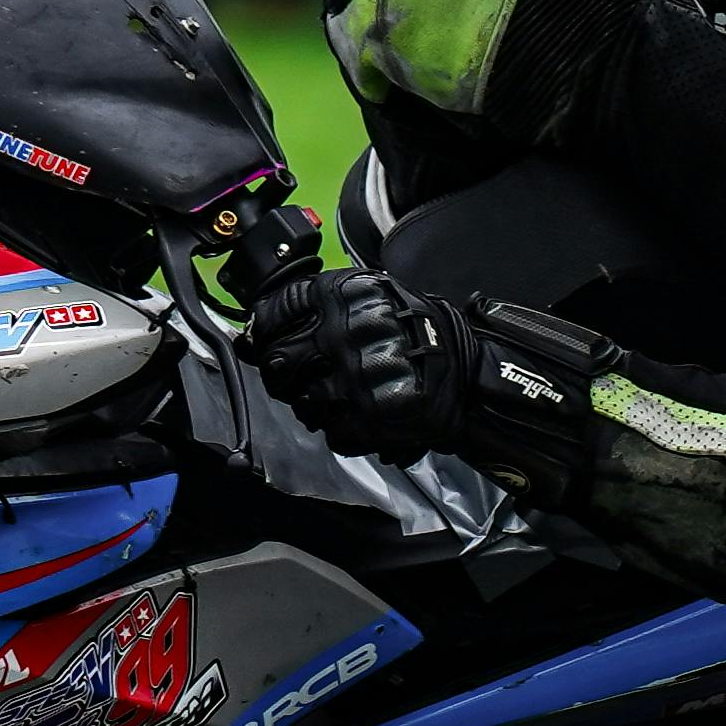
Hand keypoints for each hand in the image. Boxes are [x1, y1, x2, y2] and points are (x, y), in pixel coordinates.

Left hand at [247, 265, 468, 457]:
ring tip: (338, 396)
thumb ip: (319, 303)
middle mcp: (339, 333)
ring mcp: (350, 377)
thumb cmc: (413, 329)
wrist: (463, 368)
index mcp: (338, 295)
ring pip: (299, 401)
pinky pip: (330, 431)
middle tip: (295, 377)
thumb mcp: (369, 294)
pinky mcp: (364, 416)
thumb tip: (261, 323)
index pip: (271, 313)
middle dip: (282, 373)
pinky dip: (340, 428)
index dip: (264, 331)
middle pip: (277, 361)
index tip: (267, 340)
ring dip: (312, 404)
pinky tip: (358, 413)